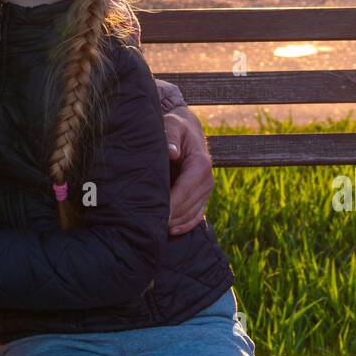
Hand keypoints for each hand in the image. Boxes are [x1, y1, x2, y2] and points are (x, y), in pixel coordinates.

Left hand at [162, 106, 212, 234]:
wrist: (188, 129)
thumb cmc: (176, 127)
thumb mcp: (172, 125)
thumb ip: (170, 136)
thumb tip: (171, 151)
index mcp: (200, 164)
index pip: (184, 190)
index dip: (170, 204)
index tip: (155, 214)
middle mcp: (207, 179)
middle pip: (188, 205)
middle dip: (170, 216)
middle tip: (148, 225)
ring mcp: (207, 189)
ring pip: (192, 213)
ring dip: (176, 222)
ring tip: (156, 229)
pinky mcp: (203, 195)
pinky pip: (197, 214)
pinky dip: (186, 224)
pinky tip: (172, 230)